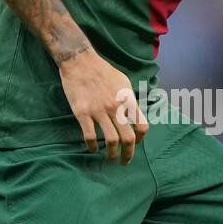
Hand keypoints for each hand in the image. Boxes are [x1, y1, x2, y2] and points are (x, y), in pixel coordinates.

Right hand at [58, 49, 148, 163]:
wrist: (80, 61)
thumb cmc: (103, 71)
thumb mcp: (123, 82)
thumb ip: (129, 100)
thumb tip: (134, 116)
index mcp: (127, 100)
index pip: (142, 126)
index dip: (141, 139)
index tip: (136, 143)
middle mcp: (116, 107)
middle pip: (128, 138)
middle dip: (128, 154)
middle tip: (125, 162)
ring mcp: (99, 111)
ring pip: (111, 141)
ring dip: (112, 155)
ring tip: (110, 159)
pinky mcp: (82, 113)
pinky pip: (90, 136)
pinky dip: (92, 147)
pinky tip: (93, 150)